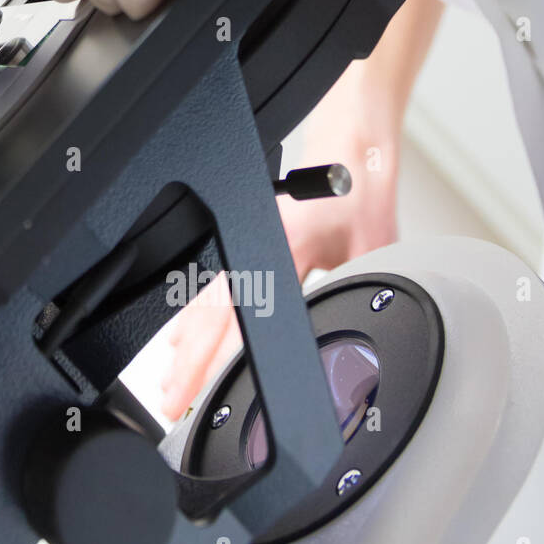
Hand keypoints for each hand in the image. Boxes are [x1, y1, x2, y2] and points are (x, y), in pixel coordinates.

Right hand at [158, 123, 399, 421]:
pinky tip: (184, 333)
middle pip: (208, 311)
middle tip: (171, 397)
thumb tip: (357, 336)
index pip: (240, 315)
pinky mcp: (247, 238)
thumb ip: (357, 295)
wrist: (352, 147)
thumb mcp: (373, 252)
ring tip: (171, 374)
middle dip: (187, 359)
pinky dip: (194, 312)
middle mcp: (255, 245)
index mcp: (282, 248)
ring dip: (186, 340)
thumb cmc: (361, 190)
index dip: (216, 357)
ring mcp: (245, 241)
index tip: (199, 388)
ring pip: (203, 297)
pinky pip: (209, 281)